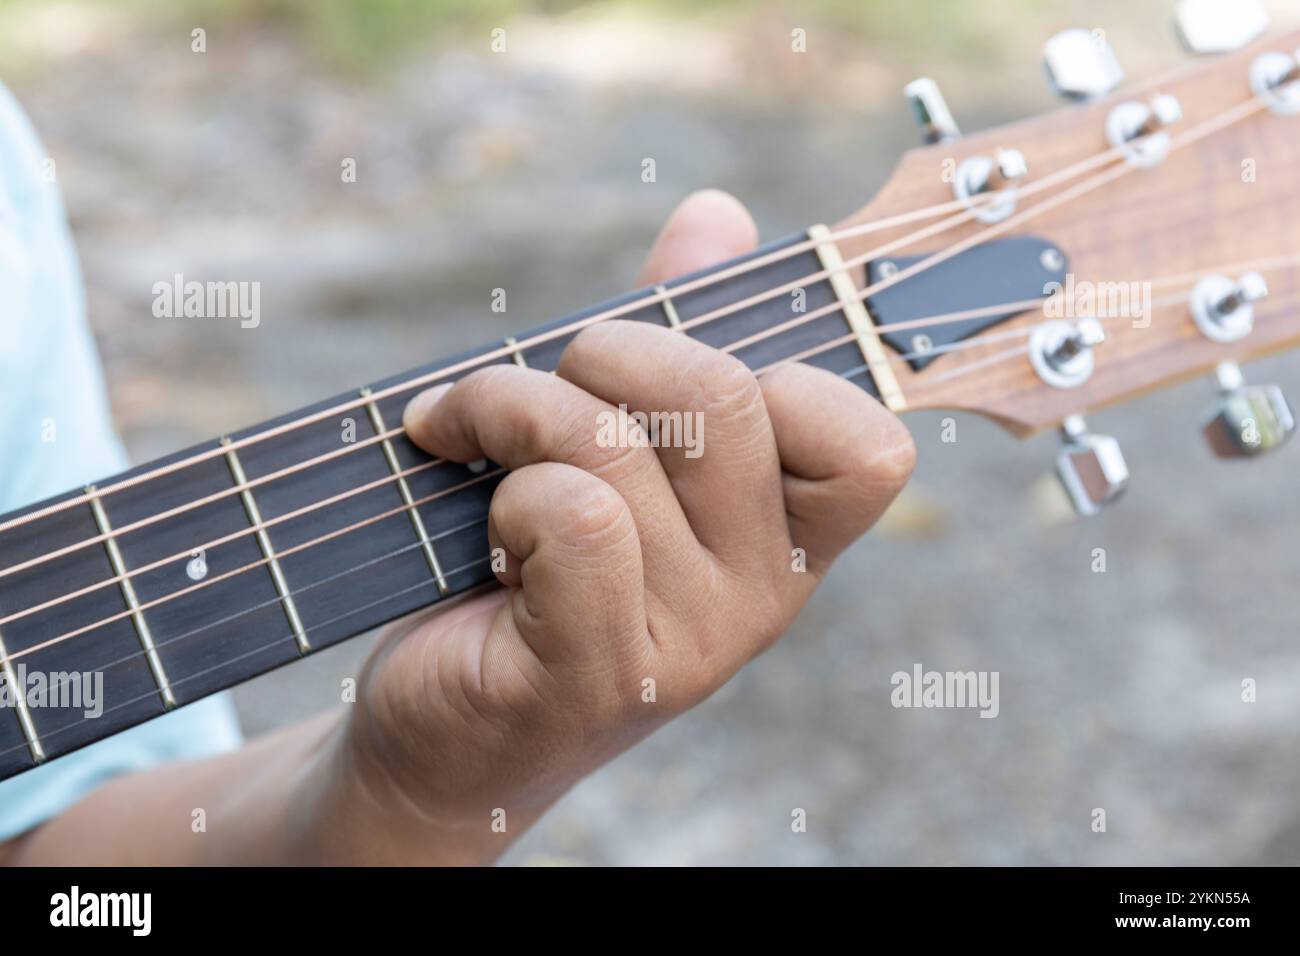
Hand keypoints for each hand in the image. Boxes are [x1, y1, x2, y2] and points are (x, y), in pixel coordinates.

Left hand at [330, 190, 914, 862]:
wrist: (445, 725)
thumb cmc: (531, 567)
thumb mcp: (616, 441)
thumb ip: (676, 334)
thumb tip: (716, 216)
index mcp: (784, 536)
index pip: (869, 441)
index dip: (783, 372)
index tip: (681, 368)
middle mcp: (761, 596)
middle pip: (727, 397)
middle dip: (605, 349)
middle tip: (538, 380)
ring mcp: (688, 644)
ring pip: (617, 447)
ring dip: (511, 407)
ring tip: (462, 431)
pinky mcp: (599, 672)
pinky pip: (574, 517)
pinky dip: (501, 483)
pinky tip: (472, 512)